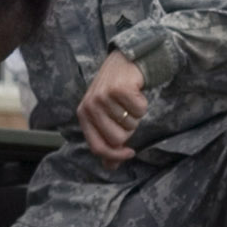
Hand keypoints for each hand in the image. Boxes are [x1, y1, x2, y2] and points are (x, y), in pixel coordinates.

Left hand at [77, 50, 147, 165]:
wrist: (124, 60)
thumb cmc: (115, 92)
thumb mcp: (106, 116)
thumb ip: (107, 140)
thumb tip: (111, 166)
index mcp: (83, 116)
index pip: (97, 147)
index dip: (115, 155)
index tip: (130, 153)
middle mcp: (90, 106)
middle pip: (117, 139)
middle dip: (129, 129)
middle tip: (126, 113)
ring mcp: (103, 97)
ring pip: (131, 124)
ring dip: (136, 115)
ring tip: (128, 100)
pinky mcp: (119, 89)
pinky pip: (140, 110)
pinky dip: (142, 103)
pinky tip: (136, 92)